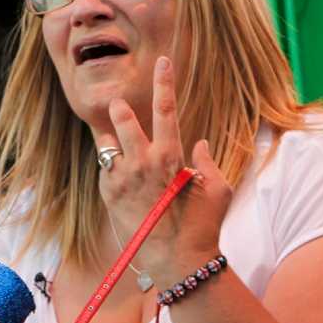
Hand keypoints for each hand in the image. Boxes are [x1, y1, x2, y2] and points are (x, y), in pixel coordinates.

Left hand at [92, 57, 233, 283]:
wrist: (176, 262)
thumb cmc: (202, 226)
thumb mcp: (217, 190)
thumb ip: (209, 163)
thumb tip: (202, 144)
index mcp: (169, 156)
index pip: (166, 109)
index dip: (164, 82)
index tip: (162, 60)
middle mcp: (141, 163)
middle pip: (122, 120)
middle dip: (119, 111)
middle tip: (119, 108)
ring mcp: (120, 180)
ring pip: (106, 145)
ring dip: (111, 142)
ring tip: (119, 148)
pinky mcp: (108, 196)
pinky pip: (105, 171)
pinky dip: (113, 170)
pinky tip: (124, 183)